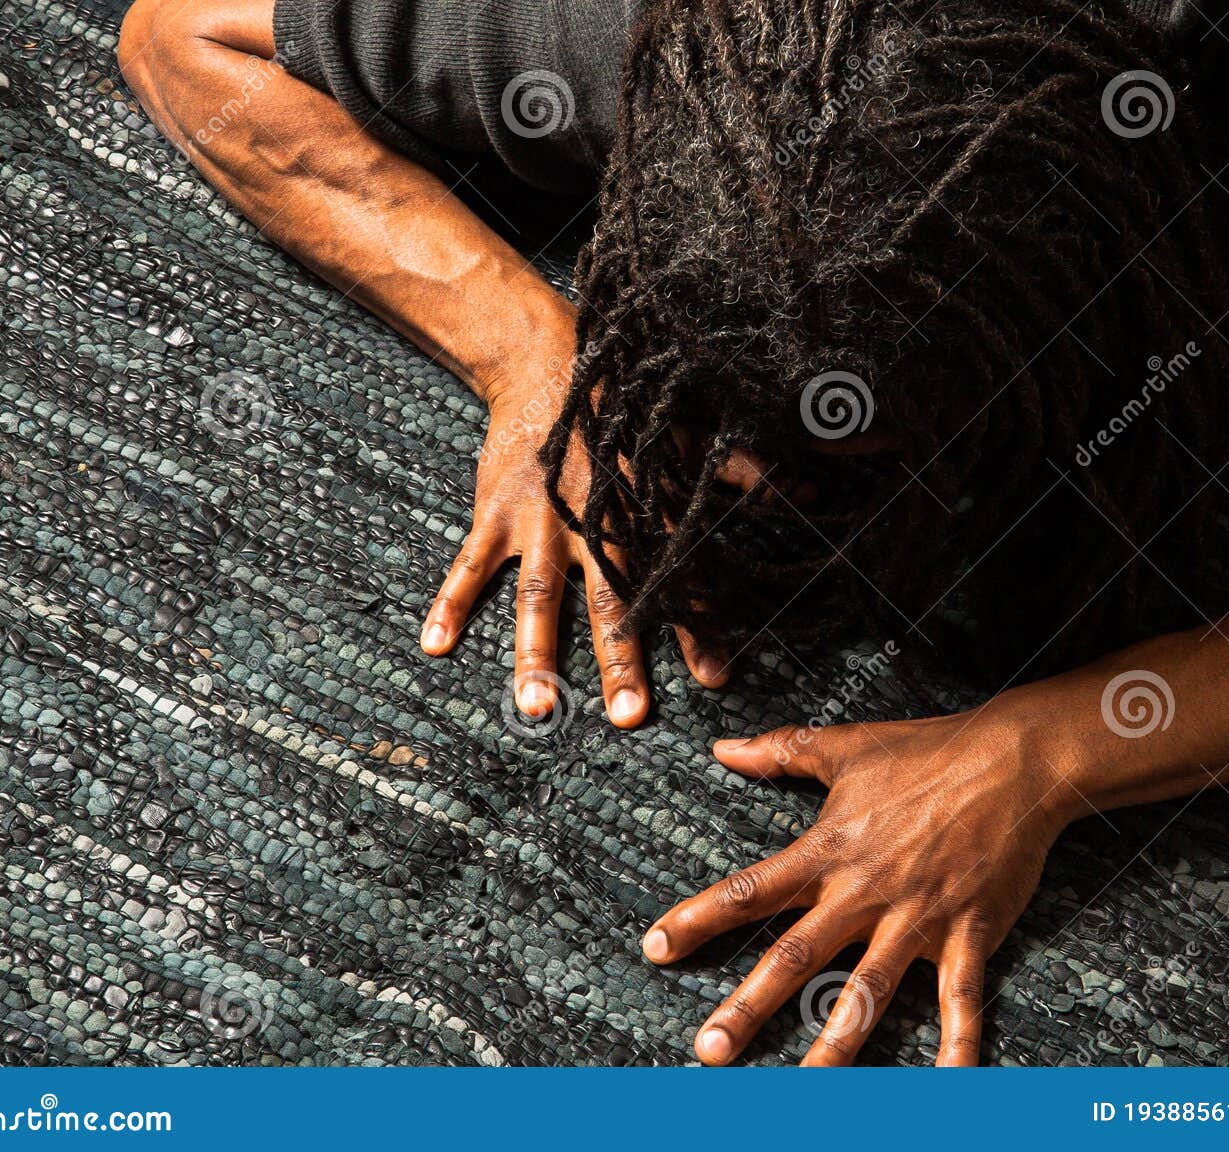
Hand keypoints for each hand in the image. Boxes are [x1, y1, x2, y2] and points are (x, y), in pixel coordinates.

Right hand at [420, 348, 727, 727]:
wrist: (546, 356)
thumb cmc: (623, 403)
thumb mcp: (683, 430)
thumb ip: (735, 467)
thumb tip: (794, 491)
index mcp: (642, 508)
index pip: (678, 575)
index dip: (699, 625)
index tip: (716, 677)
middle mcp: (593, 521)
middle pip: (609, 600)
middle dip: (620, 660)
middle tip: (630, 718)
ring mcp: (538, 520)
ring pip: (538, 597)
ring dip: (537, 654)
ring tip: (536, 709)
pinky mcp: (494, 510)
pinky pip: (468, 564)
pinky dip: (450, 602)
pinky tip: (434, 646)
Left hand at [641, 708, 1072, 1064]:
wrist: (1012, 761)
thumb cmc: (927, 750)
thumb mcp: (846, 745)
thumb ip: (781, 751)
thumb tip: (724, 748)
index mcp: (829, 850)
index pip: (750, 890)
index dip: (698, 919)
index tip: (654, 948)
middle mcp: (864, 892)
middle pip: (795, 958)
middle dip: (749, 1008)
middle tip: (709, 1051)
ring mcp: (916, 918)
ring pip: (866, 992)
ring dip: (833, 1043)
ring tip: (803, 1088)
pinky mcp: (967, 933)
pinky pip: (960, 1000)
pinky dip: (957, 1046)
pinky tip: (948, 1088)